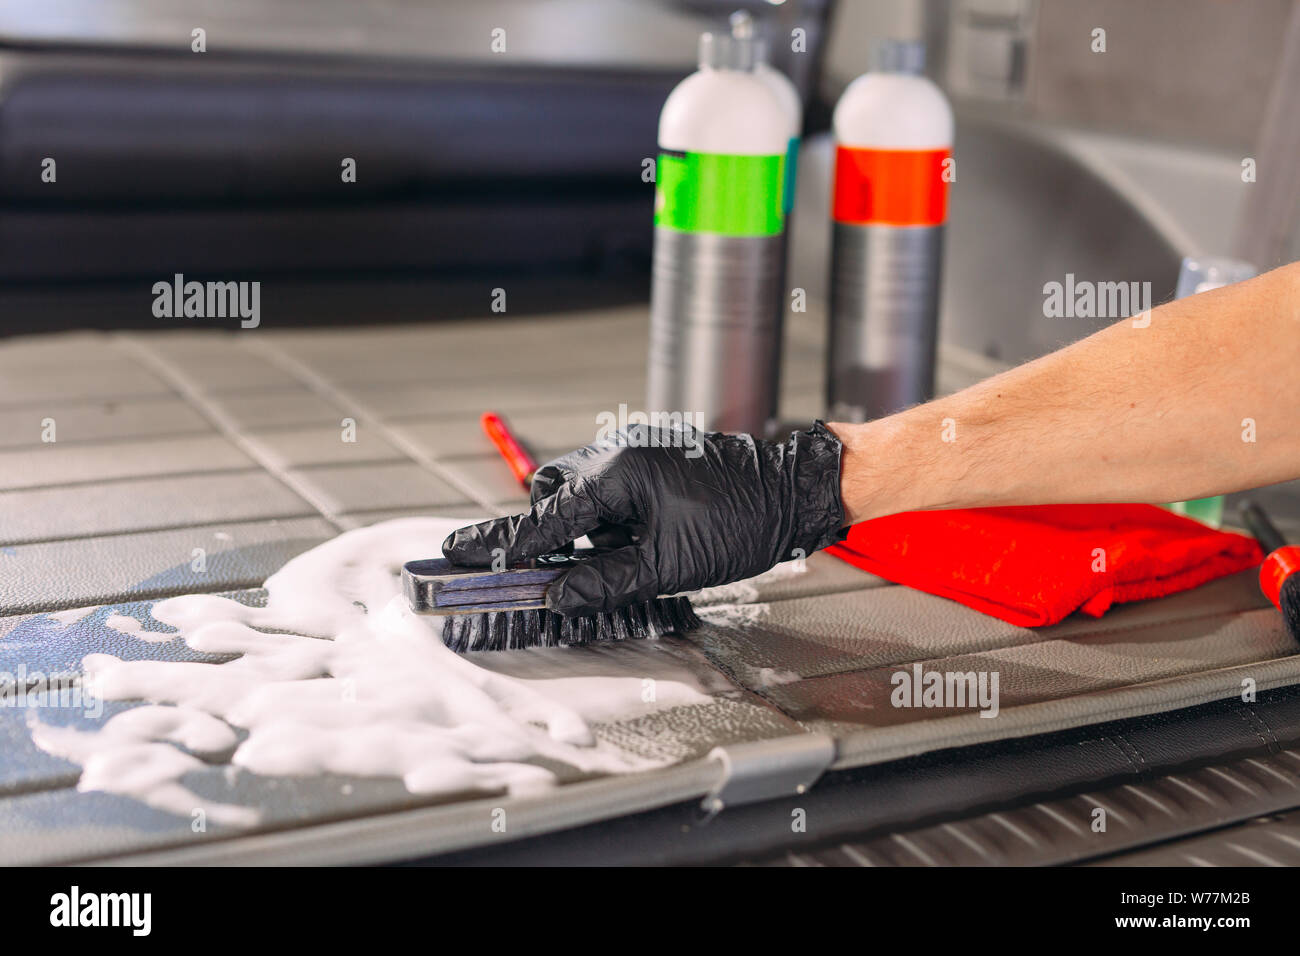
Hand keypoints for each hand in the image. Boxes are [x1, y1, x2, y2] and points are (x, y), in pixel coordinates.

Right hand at [441, 422, 846, 615]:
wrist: (792, 492)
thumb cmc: (739, 522)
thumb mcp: (668, 565)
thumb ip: (604, 582)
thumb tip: (556, 597)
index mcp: (617, 473)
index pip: (544, 519)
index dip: (500, 545)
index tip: (457, 555)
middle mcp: (619, 451)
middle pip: (554, 493)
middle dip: (549, 532)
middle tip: (552, 568)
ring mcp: (637, 449)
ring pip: (583, 489)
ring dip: (586, 527)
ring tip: (626, 554)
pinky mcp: (654, 455)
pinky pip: (611, 485)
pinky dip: (611, 516)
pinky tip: (639, 540)